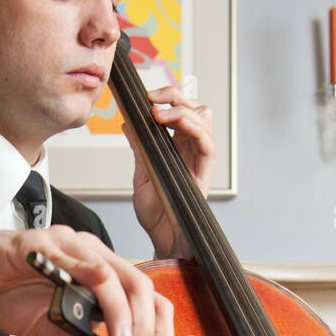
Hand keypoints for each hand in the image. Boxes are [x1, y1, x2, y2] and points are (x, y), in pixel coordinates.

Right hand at [0, 225, 173, 335]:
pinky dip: (89, 274)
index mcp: (99, 272)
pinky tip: (98, 296)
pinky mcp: (40, 245)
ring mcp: (68, 247)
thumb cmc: (6, 292)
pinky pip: (72, 257)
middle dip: (145, 327)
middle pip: (139, 284)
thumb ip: (81, 332)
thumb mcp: (51, 325)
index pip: (145, 296)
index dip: (158, 329)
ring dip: (123, 313)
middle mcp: (90, 255)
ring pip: (112, 274)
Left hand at [123, 86, 214, 259]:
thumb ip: (139, 147)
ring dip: (182, 109)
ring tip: (159, 114)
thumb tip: (128, 123)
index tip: (146, 96)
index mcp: (176, 147)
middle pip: (195, 107)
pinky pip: (208, 143)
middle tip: (153, 100)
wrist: (162, 239)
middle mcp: (191, 149)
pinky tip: (174, 124)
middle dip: (176, 96)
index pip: (180, 110)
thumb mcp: (141, 174)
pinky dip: (193, 127)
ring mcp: (199, 159)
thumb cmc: (156, 213)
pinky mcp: (204, 172)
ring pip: (204, 118)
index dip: (167, 98)